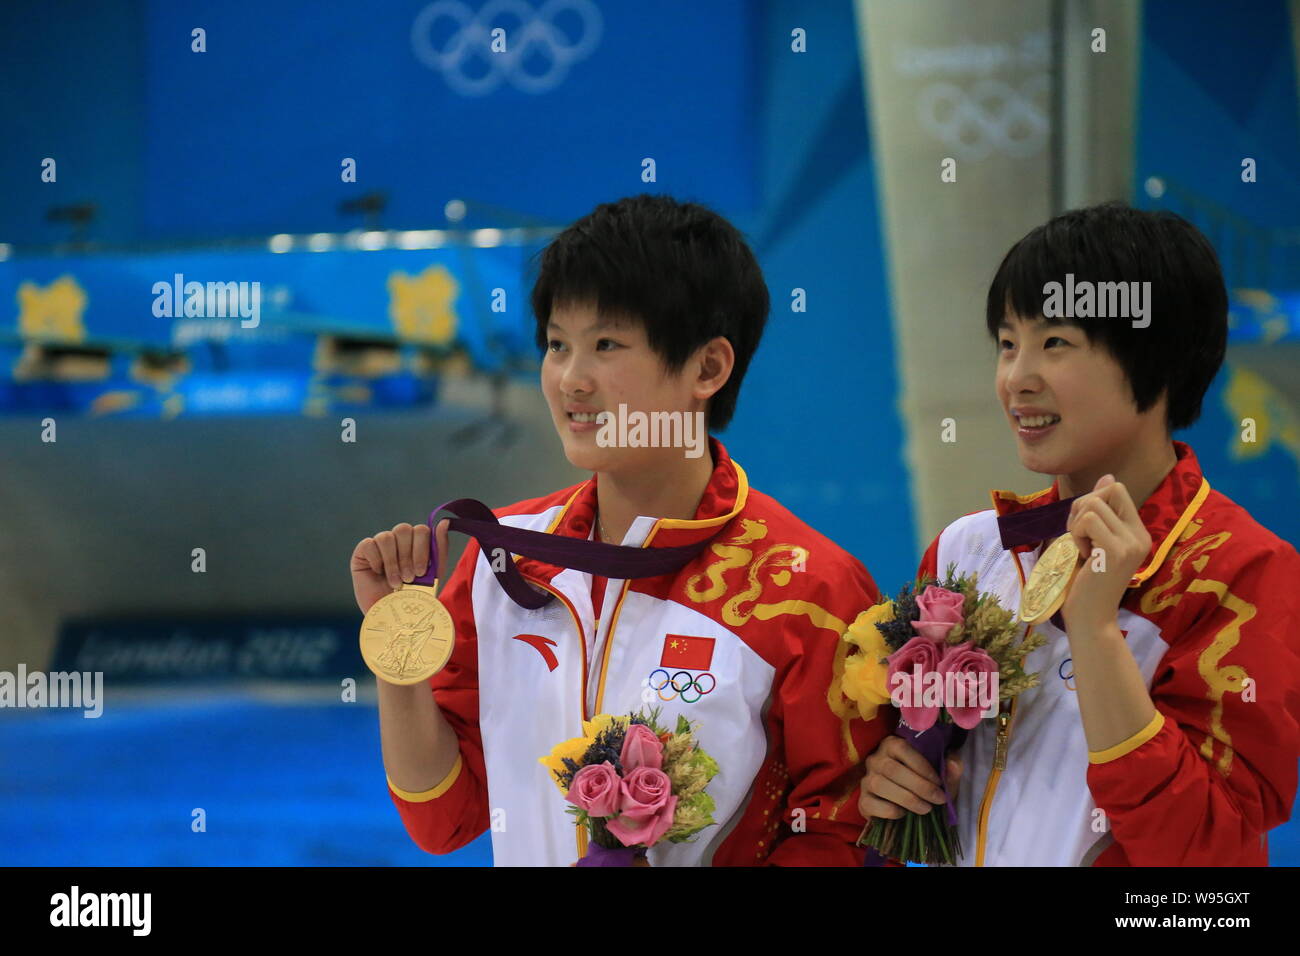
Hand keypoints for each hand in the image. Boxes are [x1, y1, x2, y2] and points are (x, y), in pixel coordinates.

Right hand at [351, 519, 450, 614]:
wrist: (389, 616)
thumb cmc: (411, 596)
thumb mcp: (432, 575)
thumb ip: (439, 549)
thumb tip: (444, 522)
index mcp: (415, 542)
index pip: (421, 530)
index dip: (421, 550)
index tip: (421, 572)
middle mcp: (398, 539)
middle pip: (404, 529)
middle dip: (408, 557)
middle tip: (408, 578)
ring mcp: (380, 543)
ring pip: (387, 536)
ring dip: (392, 562)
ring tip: (395, 582)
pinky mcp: (363, 550)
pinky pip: (370, 543)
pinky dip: (376, 560)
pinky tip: (378, 573)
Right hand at [858, 735, 961, 819]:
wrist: (910, 813)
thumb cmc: (925, 787)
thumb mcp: (942, 778)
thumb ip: (951, 769)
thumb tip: (953, 763)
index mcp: (892, 745)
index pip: (903, 749)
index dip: (922, 766)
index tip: (939, 783)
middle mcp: (875, 759)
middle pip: (891, 769)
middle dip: (919, 786)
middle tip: (937, 800)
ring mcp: (866, 780)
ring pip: (879, 784)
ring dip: (907, 799)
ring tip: (925, 809)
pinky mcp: (862, 801)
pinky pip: (871, 803)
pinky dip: (890, 810)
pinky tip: (904, 814)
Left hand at [1061, 475, 1150, 633]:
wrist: (1091, 616)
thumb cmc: (1086, 580)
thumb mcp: (1092, 539)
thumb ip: (1100, 511)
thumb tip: (1107, 476)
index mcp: (1138, 532)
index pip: (1117, 489)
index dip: (1092, 499)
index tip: (1083, 526)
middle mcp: (1141, 536)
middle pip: (1108, 490)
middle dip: (1081, 507)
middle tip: (1078, 535)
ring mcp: (1131, 543)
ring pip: (1093, 504)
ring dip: (1076, 523)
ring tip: (1081, 547)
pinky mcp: (1116, 550)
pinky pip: (1087, 520)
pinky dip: (1075, 534)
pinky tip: (1082, 555)